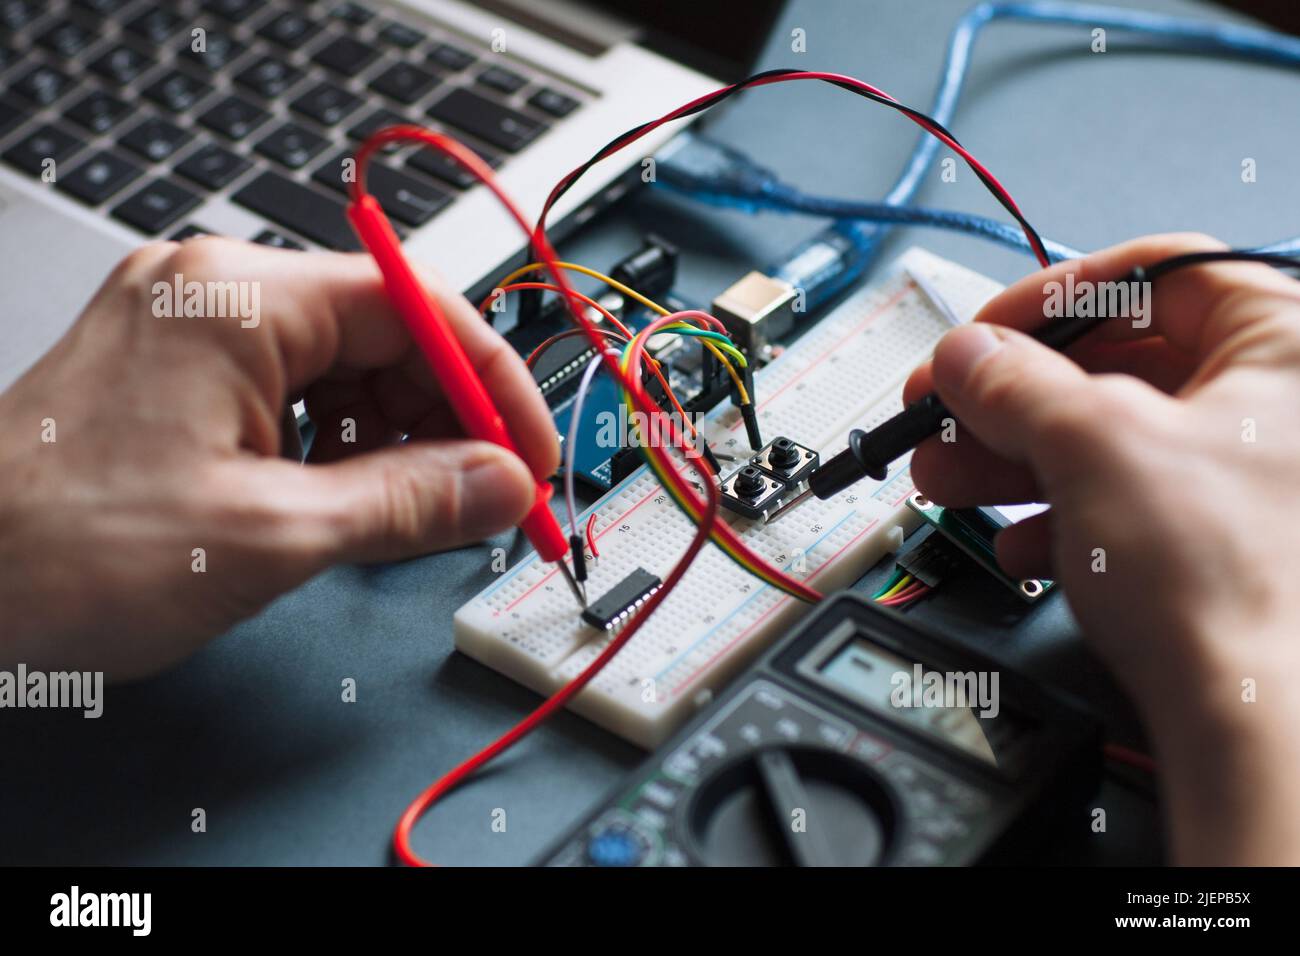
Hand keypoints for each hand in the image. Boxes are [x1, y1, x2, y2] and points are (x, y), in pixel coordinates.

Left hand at [0, 238, 557, 678]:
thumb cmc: (60, 550)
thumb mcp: (271, 534)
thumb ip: (408, 502)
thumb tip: (500, 485)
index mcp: (240, 298)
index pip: (421, 308)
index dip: (495, 384)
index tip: (531, 454)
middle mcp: (217, 292)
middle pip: (386, 334)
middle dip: (449, 417)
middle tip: (487, 495)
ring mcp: (195, 330)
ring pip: (346, 367)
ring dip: (397, 436)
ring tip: (418, 507)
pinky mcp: (181, 375)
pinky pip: (296, 392)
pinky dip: (340, 444)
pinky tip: (352, 496)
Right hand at [905, 233, 1299, 863]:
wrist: (1255, 723)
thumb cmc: (1234, 586)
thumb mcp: (1093, 446)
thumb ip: (1014, 382)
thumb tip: (966, 355)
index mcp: (1288, 344)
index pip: (1154, 277)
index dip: (1049, 301)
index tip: (979, 339)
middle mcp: (1281, 407)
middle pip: (1122, 366)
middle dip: (1011, 399)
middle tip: (944, 417)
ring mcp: (1258, 481)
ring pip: (1115, 442)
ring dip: (1017, 461)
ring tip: (949, 481)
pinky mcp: (1227, 546)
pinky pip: (1131, 505)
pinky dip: (1063, 517)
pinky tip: (1018, 543)